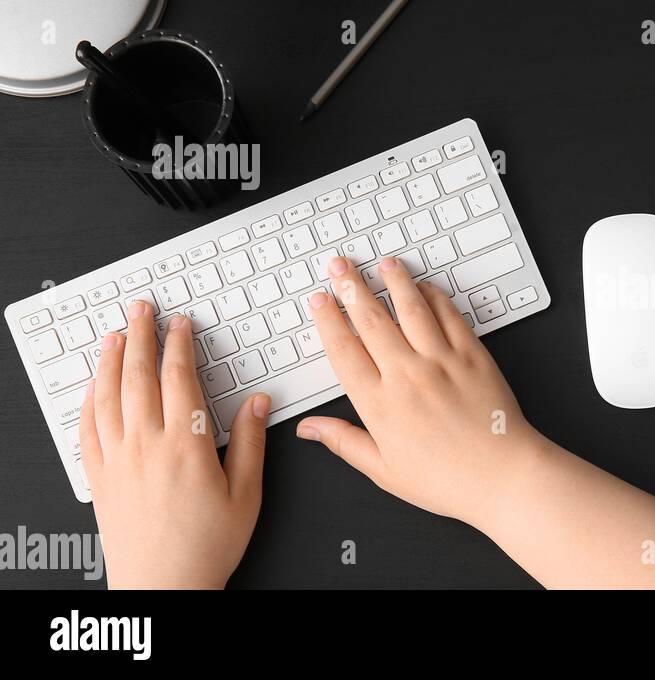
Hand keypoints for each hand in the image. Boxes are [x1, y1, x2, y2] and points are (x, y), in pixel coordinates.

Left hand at [80, 300, 269, 588]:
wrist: (162, 587)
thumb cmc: (206, 547)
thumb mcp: (245, 495)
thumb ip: (248, 443)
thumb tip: (257, 403)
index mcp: (185, 447)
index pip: (178, 379)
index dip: (178, 345)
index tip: (180, 324)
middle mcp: (145, 447)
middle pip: (137, 377)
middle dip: (139, 337)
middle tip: (141, 310)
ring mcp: (116, 460)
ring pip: (107, 396)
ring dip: (110, 359)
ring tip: (114, 335)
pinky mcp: (99, 477)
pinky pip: (88, 427)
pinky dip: (89, 398)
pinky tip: (93, 386)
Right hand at [295, 256, 539, 524]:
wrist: (503, 477)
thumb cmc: (448, 480)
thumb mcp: (384, 470)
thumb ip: (344, 442)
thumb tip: (309, 428)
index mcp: (380, 405)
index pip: (343, 350)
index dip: (327, 320)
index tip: (319, 300)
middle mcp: (407, 376)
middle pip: (371, 319)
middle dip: (351, 287)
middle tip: (339, 265)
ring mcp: (442, 362)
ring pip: (411, 309)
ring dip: (394, 281)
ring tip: (383, 262)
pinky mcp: (473, 356)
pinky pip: (450, 316)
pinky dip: (436, 297)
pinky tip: (426, 287)